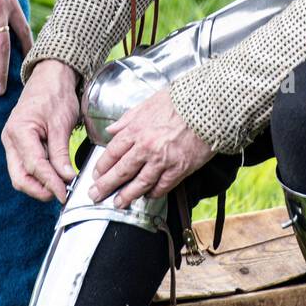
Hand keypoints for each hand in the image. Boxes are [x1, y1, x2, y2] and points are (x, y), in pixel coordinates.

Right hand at [1, 60, 79, 201]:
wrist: (50, 77)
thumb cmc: (55, 94)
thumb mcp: (61, 123)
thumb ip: (61, 153)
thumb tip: (66, 177)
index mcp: (19, 131)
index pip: (34, 166)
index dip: (50, 183)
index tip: (65, 193)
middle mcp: (10, 140)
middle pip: (20, 177)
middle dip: (40, 190)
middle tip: (61, 193)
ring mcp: (13, 143)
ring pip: (21, 174)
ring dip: (40, 184)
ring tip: (61, 185)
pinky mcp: (19, 145)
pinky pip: (26, 166)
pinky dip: (40, 174)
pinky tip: (55, 175)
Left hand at [89, 90, 213, 208]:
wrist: (209, 107)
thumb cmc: (181, 101)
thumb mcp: (148, 103)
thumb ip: (128, 119)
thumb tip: (112, 130)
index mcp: (136, 129)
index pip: (112, 152)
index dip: (102, 166)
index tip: (97, 174)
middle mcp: (146, 147)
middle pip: (121, 171)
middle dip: (106, 186)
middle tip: (95, 195)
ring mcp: (162, 160)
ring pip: (139, 183)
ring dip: (127, 196)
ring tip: (118, 203)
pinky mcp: (179, 169)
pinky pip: (162, 186)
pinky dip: (153, 193)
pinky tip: (148, 196)